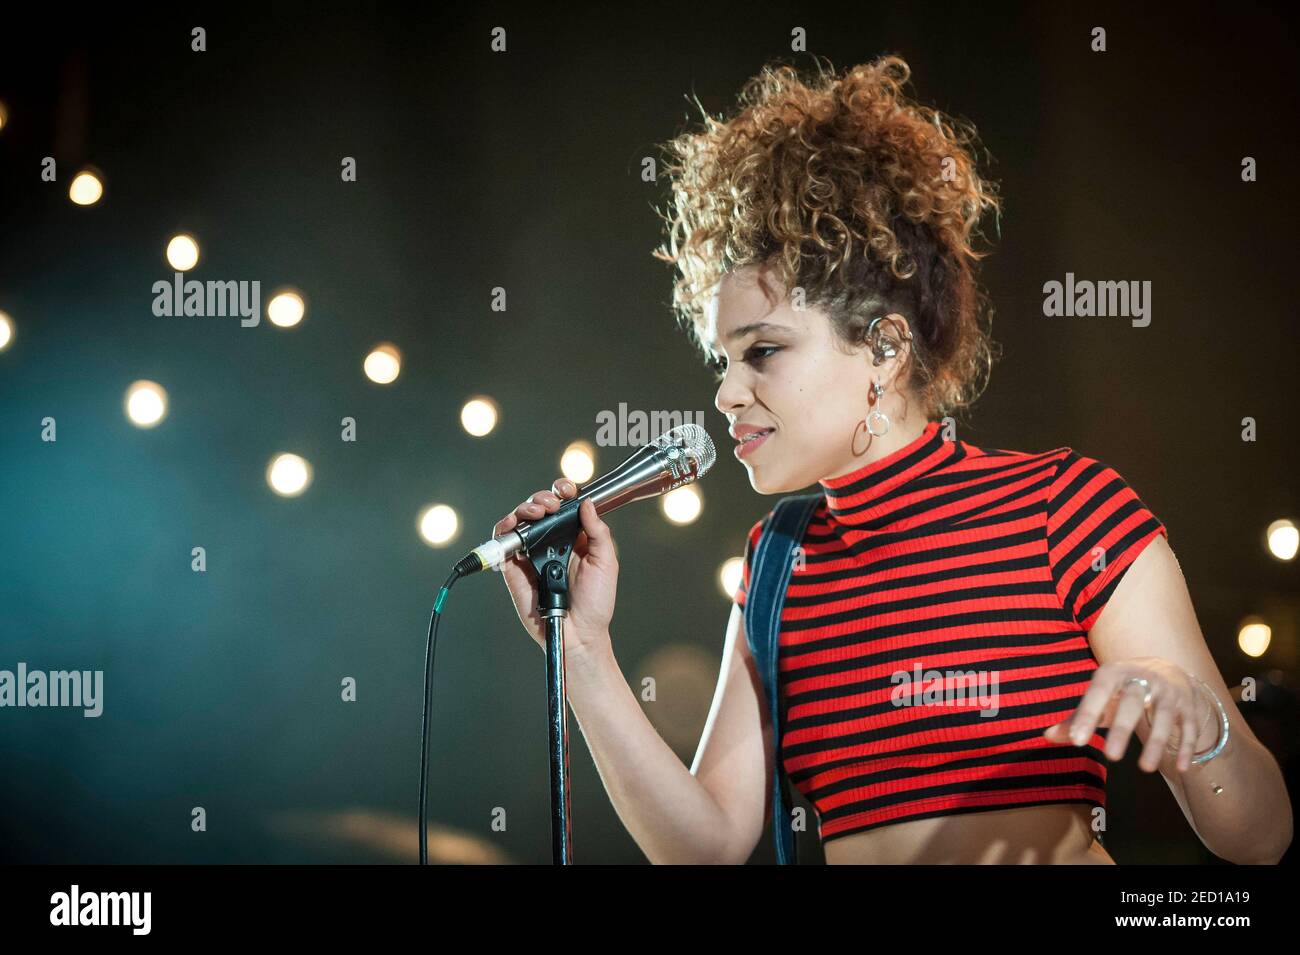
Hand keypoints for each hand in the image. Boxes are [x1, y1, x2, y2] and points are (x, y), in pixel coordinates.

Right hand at [493, 478, 618, 658]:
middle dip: (541, 499)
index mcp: (573, 537)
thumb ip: (598, 532)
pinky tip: (513, 526)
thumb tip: (586, 503)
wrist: (579, 634)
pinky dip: (503, 530)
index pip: (564, 506)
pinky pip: (503, 545)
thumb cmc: (596, 603)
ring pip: (519, 521)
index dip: (562, 492)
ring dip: (523, 510)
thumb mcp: (606, 562)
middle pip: (538, 508)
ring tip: (535, 513)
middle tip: (550, 507)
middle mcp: (551, 543)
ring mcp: (531, 555)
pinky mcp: (514, 569)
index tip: (566, 491)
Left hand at [1042, 657, 1217, 772]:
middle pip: (1133, 703)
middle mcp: (1143, 679)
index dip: (1088, 714)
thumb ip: (1077, 717)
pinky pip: (1189, 728)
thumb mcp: (1099, 696)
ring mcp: (1168, 692)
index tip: (1077, 741)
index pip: (1098, 692)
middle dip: (1122, 729)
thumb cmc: (1122, 689)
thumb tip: (1047, 737)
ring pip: (1164, 717)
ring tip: (1145, 769)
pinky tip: (1181, 769)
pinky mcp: (1187, 706)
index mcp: (1114, 673)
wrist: (1165, 669)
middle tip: (1110, 756)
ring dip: (1156, 743)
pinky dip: (1187, 748)